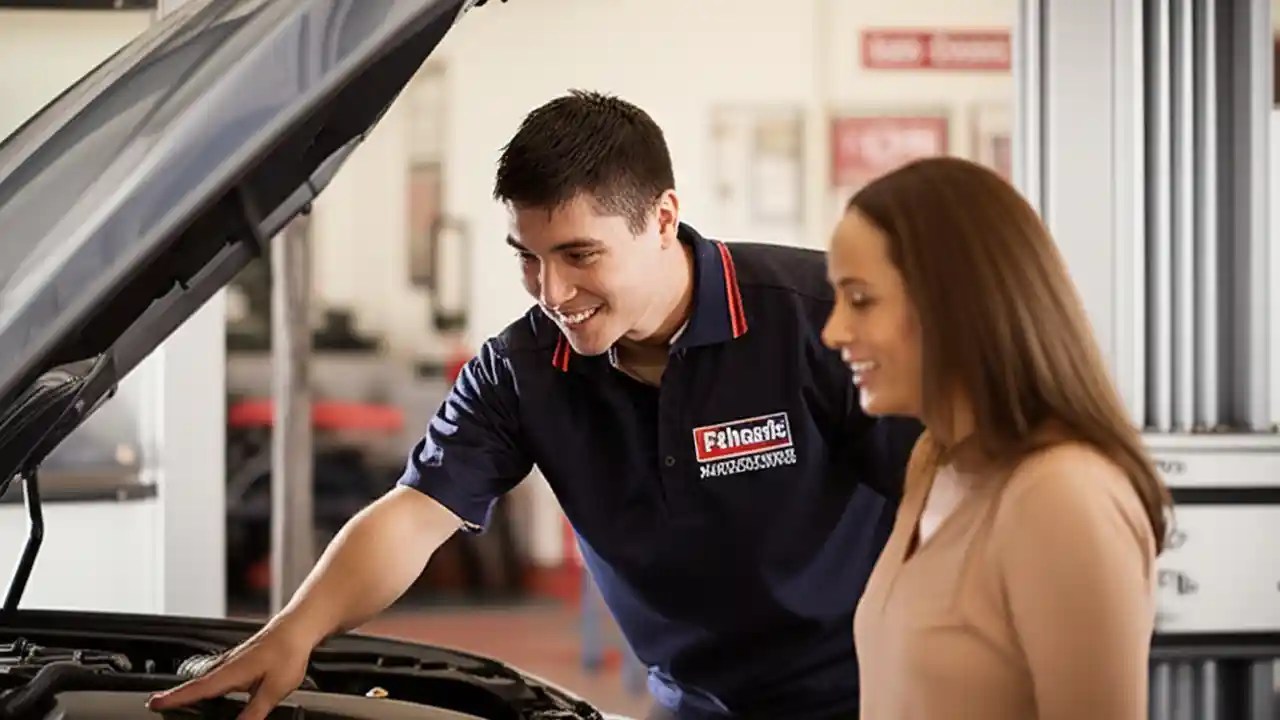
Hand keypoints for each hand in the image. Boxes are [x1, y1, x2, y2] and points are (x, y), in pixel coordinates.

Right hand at [145, 617, 316, 719]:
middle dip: (176, 695)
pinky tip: (213, 689)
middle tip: (156, 703)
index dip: (174, 699)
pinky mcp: (242, 658)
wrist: (299, 627)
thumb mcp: (273, 690)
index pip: (196, 690)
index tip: (154, 703)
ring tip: (177, 700)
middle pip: (196, 684)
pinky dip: (208, 683)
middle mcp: (227, 664)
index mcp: (230, 672)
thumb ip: (254, 713)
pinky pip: (218, 674)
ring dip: (191, 689)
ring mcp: (234, 660)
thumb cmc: (288, 651)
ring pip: (207, 678)